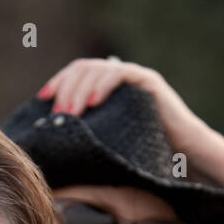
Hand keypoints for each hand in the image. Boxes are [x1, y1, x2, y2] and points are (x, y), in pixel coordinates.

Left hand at [37, 56, 202, 144]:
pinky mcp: (148, 81)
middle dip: (66, 89)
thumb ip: (87, 133)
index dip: (57, 83)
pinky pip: (120, 74)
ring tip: (70, 112)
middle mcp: (117, 76)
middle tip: (56, 114)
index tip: (41, 100)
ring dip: (79, 90)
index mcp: (105, 87)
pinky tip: (93, 102)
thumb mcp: (107, 142)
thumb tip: (53, 141)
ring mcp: (133, 76)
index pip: (75, 74)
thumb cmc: (143, 153)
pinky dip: (103, 85)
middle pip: (82, 69)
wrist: (182, 153)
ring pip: (97, 70)